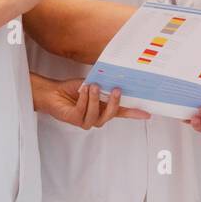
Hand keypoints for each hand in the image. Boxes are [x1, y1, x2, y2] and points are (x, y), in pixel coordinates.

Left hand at [34, 78, 149, 127]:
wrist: (53, 92)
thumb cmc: (73, 89)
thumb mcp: (94, 84)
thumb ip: (105, 86)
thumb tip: (118, 80)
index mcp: (104, 109)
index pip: (122, 112)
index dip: (134, 113)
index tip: (147, 113)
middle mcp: (97, 117)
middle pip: (111, 115)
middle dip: (114, 102)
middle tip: (116, 89)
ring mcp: (86, 121)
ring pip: (96, 114)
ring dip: (95, 99)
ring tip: (94, 86)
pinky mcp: (74, 120)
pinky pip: (82, 111)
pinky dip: (84, 98)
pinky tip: (82, 90)